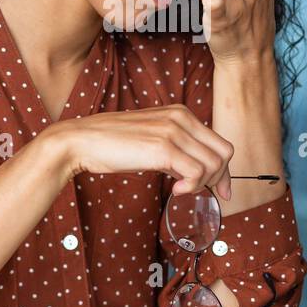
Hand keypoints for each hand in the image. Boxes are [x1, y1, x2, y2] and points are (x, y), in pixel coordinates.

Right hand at [41, 105, 233, 200]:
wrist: (82, 141)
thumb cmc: (113, 144)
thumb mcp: (152, 141)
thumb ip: (176, 151)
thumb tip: (197, 175)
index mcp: (181, 113)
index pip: (220, 143)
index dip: (224, 170)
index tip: (221, 190)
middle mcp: (181, 118)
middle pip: (224, 153)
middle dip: (218, 179)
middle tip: (201, 193)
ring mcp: (173, 131)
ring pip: (213, 165)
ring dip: (202, 184)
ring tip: (180, 189)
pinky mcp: (163, 148)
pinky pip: (196, 173)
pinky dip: (191, 187)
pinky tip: (175, 191)